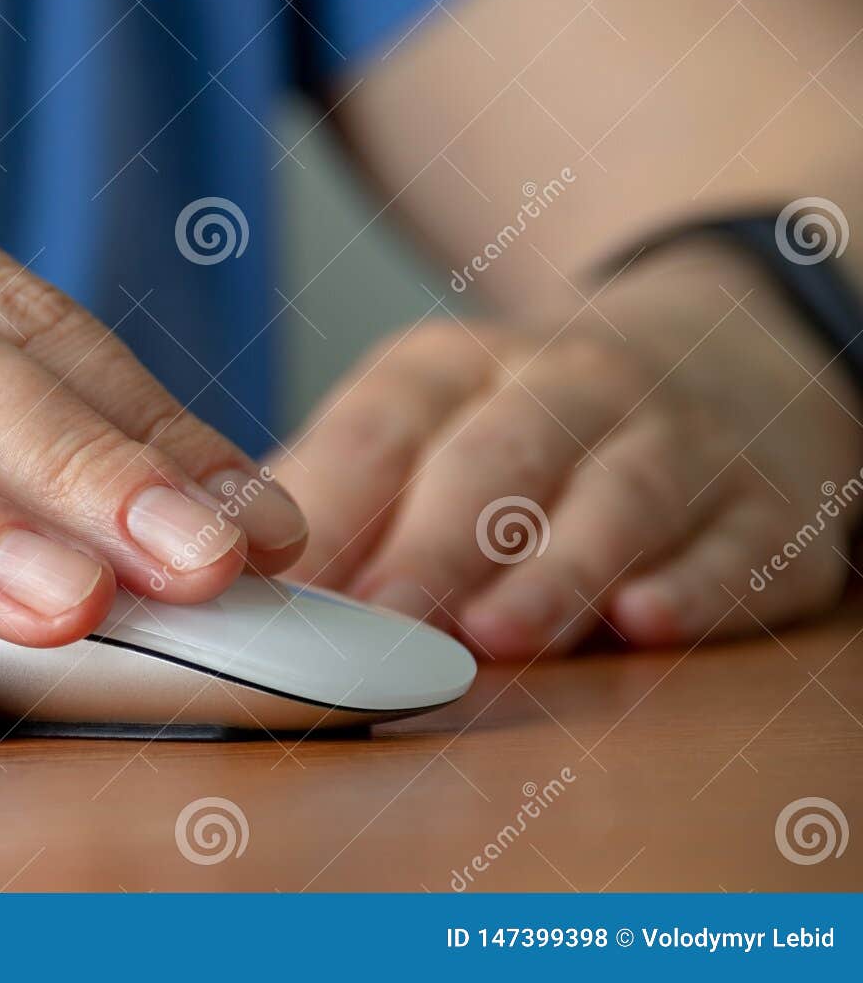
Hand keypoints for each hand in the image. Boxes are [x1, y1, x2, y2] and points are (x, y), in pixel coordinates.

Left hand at [269, 241, 862, 658]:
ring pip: (615, 496)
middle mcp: (564, 381)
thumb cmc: (521, 423)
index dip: (327, 509)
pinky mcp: (764, 498)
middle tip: (380, 628)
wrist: (717, 353)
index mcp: (452, 366)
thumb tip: (225, 578)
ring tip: (495, 636)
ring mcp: (675, 433)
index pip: (378, 425)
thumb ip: (337, 498)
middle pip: (492, 458)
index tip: (282, 590)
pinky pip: (735, 539)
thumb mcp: (422, 423)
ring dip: (553, 570)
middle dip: (431, 548)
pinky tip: (647, 620)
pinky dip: (696, 583)